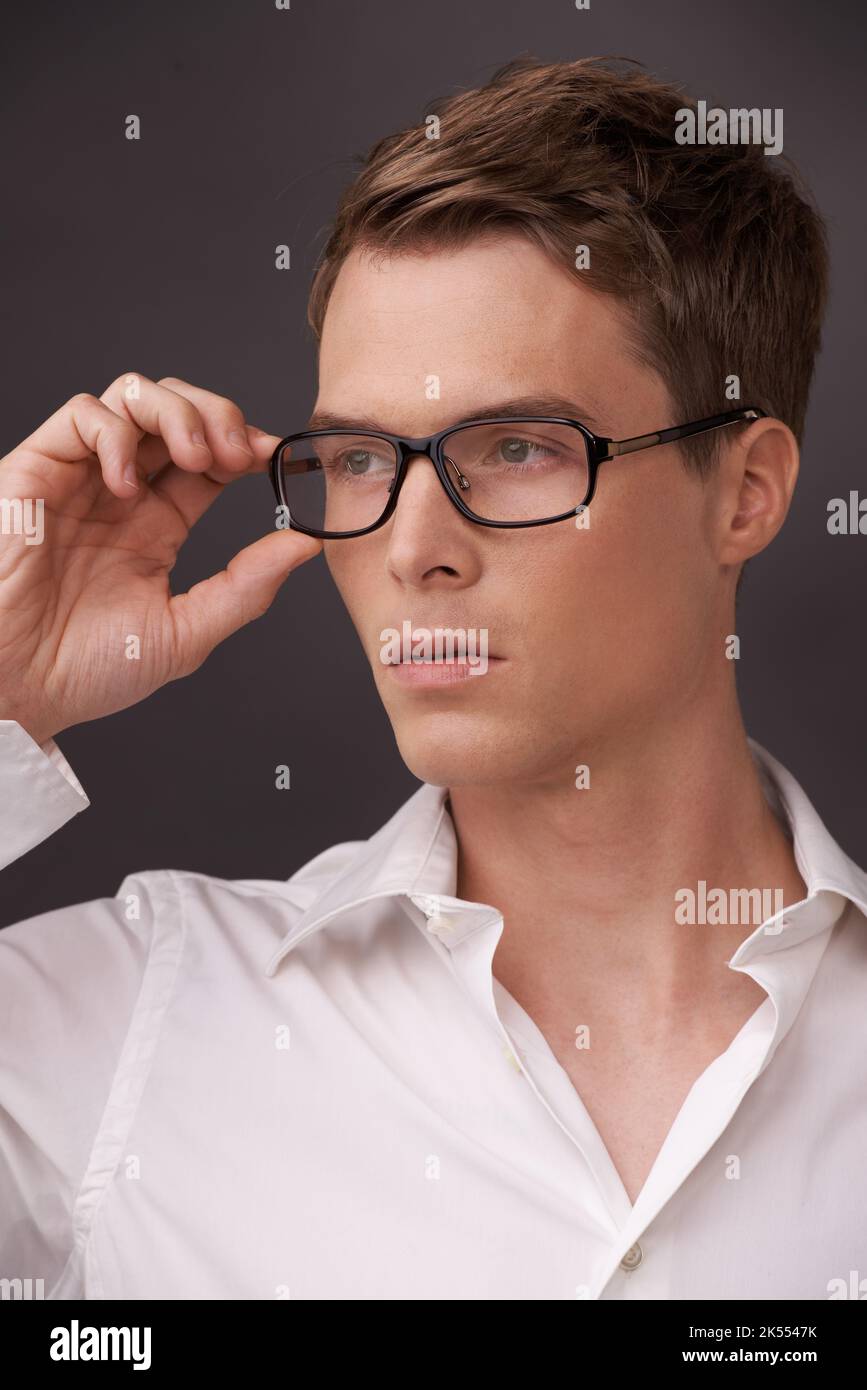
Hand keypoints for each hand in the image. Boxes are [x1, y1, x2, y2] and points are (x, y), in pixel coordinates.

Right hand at [0, 373, 320, 744]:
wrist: (16, 690)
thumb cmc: (86, 671)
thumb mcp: (186, 631)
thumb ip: (247, 586)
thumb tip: (307, 543)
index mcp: (157, 527)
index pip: (210, 459)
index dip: (244, 444)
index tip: (274, 457)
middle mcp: (121, 495)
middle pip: (177, 412)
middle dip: (217, 416)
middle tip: (238, 452)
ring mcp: (80, 479)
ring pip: (133, 397)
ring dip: (176, 412)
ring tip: (195, 458)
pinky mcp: (36, 471)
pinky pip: (81, 414)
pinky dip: (117, 432)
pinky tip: (128, 483)